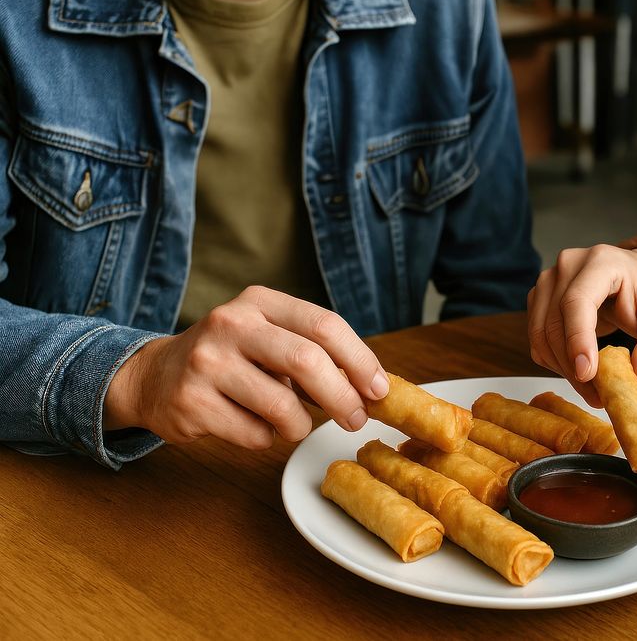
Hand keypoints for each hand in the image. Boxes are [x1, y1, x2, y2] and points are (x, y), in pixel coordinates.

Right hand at [103, 286, 388, 449]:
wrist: (153, 377)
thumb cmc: (232, 360)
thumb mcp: (269, 338)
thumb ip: (315, 353)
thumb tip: (373, 389)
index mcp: (259, 301)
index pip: (325, 325)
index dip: (360, 361)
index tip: (380, 390)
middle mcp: (231, 323)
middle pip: (308, 361)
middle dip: (343, 398)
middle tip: (356, 420)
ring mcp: (207, 362)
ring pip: (283, 406)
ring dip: (300, 425)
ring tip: (292, 423)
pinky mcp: (191, 402)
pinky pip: (254, 435)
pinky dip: (266, 439)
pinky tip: (251, 425)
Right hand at [527, 245, 636, 405]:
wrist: (632, 273)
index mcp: (600, 262)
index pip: (578, 301)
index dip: (578, 339)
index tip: (586, 373)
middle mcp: (567, 266)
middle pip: (555, 323)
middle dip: (572, 366)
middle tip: (597, 396)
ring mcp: (548, 281)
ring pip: (540, 334)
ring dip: (562, 368)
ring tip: (591, 388)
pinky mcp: (539, 298)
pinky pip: (537, 338)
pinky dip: (554, 361)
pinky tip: (577, 370)